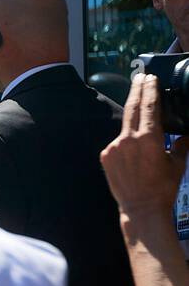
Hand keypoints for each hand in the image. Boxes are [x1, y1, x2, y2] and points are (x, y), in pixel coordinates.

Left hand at [102, 74, 188, 219]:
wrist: (140, 208)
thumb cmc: (163, 187)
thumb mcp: (178, 164)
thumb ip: (182, 144)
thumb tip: (188, 134)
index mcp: (148, 139)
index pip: (149, 106)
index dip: (149, 90)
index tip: (150, 77)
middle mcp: (128, 140)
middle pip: (132, 107)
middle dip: (137, 90)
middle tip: (140, 77)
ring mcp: (114, 147)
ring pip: (125, 126)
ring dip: (133, 118)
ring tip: (140, 107)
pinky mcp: (105, 156)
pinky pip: (117, 142)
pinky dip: (126, 140)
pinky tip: (134, 146)